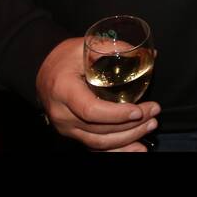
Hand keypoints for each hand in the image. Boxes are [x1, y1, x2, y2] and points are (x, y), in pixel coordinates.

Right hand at [36, 38, 159, 150]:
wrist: (43, 71)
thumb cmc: (64, 58)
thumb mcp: (85, 46)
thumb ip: (114, 50)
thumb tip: (150, 56)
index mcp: (64, 90)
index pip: (91, 110)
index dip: (117, 114)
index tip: (138, 110)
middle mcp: (62, 114)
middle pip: (99, 129)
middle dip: (131, 124)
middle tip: (153, 111)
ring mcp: (66, 128)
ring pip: (99, 142)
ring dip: (128, 138)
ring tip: (151, 125)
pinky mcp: (73, 134)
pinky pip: (96, 147)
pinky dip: (118, 150)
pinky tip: (137, 149)